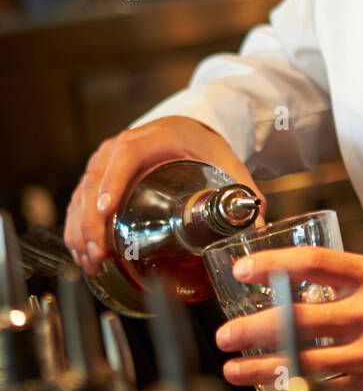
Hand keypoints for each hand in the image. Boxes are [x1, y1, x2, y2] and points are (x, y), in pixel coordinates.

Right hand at [63, 116, 265, 273]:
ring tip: (91, 262)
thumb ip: (243, 193)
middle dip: (92, 221)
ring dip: (80, 229)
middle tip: (100, 253)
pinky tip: (83, 253)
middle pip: (95, 180)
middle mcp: (121, 146)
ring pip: (82, 194)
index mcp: (153, 138)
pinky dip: (77, 227)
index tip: (108, 211)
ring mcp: (105, 161)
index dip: (112, 182)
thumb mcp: (226, 164)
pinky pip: (79, 201)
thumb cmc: (205, 146)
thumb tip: (258, 228)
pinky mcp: (98, 177)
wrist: (190, 129)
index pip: (125, 156)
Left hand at [214, 248, 362, 390]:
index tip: (243, 270)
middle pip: (299, 319)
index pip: (315, 264)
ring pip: (305, 364)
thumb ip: (346, 285)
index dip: (275, 266)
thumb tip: (296, 287)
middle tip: (226, 334)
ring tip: (233, 369)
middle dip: (254, 328)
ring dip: (263, 368)